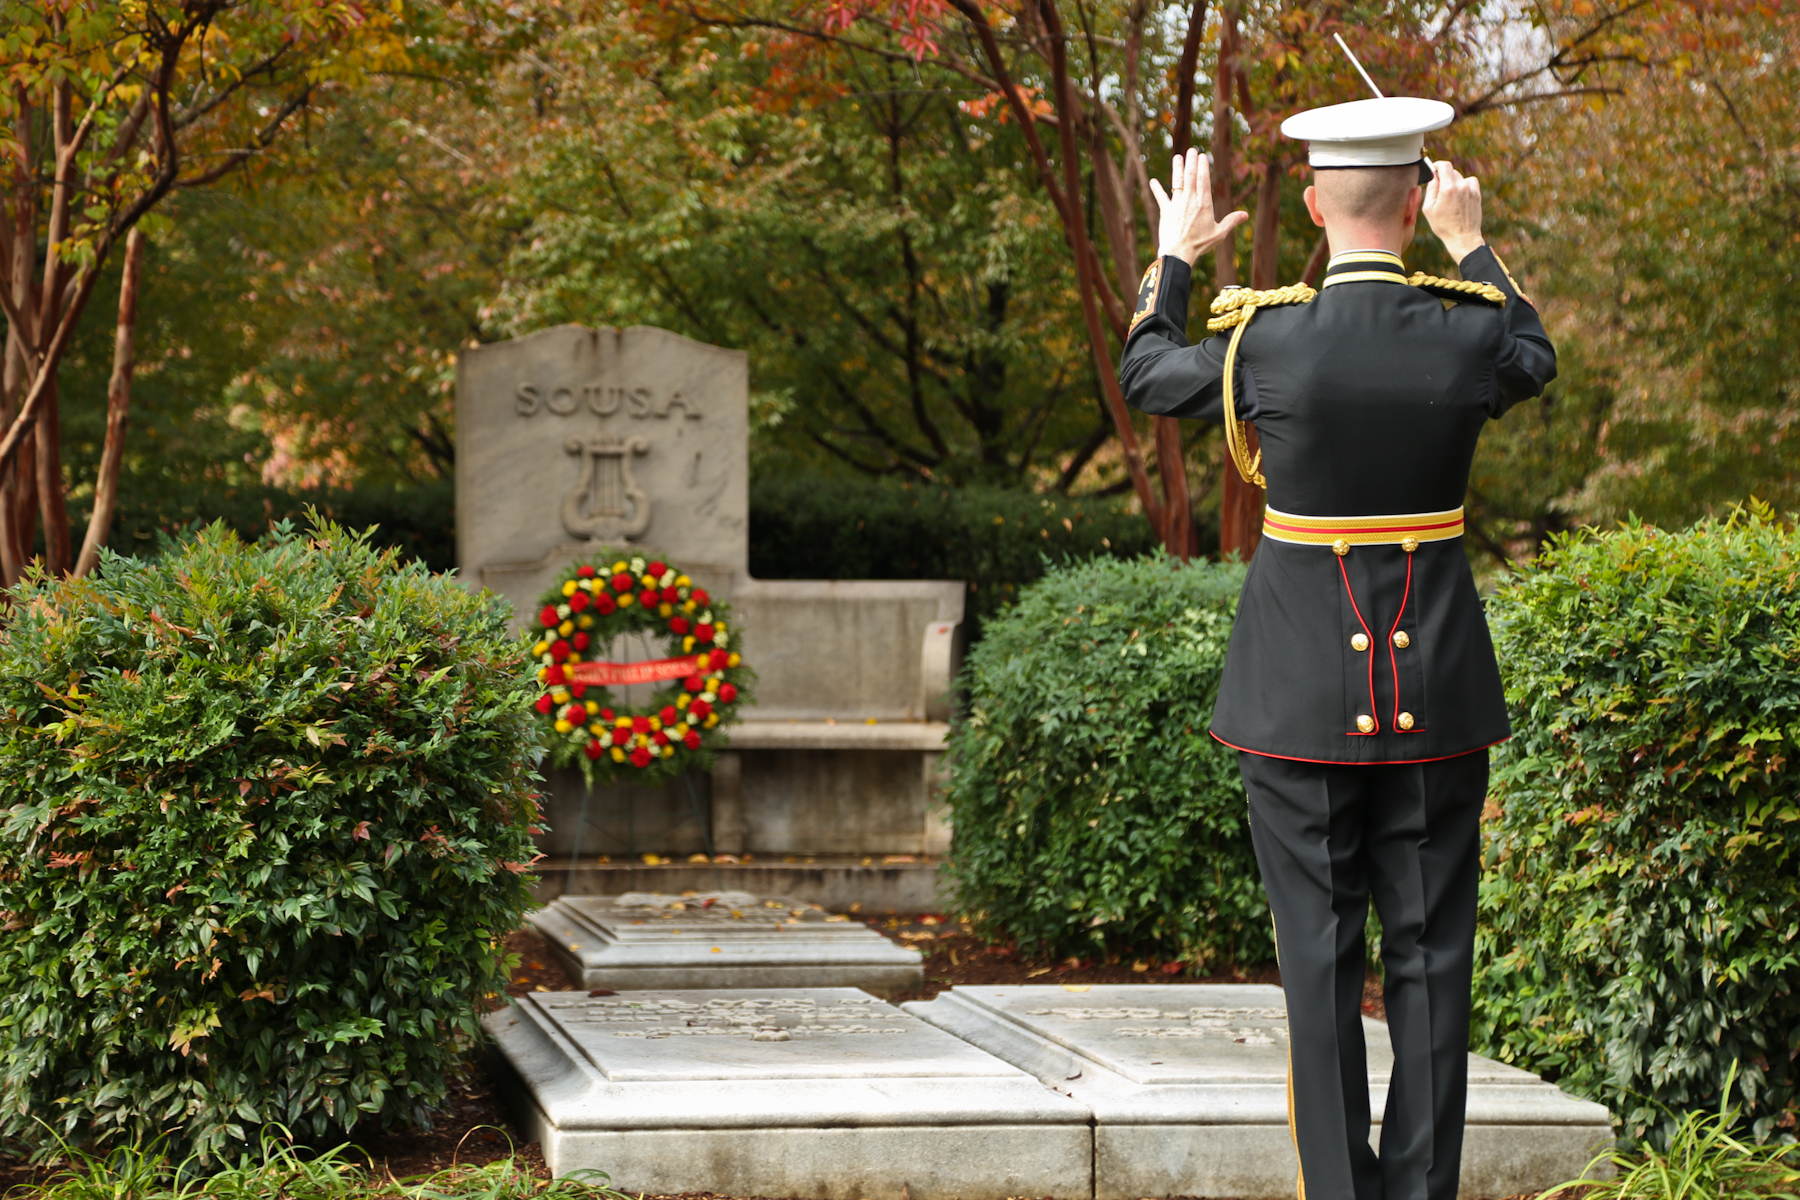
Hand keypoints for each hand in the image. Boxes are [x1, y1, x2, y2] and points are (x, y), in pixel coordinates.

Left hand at [1150, 148, 1249, 266]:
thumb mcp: (1219, 233)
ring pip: (1177, 182)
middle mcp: (1190, 200)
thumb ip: (1231, 221)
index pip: (1203, 179)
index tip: (1202, 156)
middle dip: (1191, 162)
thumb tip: (1245, 215)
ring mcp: (1176, 204)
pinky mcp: (1165, 211)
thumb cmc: (1199, 244)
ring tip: (1177, 157)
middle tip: (1191, 150)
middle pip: (1190, 176)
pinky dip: (1156, 189)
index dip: (1202, 166)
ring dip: (1177, 169)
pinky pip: (1160, 197)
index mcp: (1204, 203)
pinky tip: (1153, 181)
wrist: (1178, 252)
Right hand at [1421, 159, 1483, 262]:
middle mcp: (1461, 186)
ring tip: (1450, 197)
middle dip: (1444, 177)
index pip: (1444, 165)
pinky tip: (1460, 195)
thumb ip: (1431, 189)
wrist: (1463, 237)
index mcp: (1448, 189)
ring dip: (1454, 182)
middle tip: (1439, 190)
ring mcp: (1471, 189)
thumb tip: (1433, 175)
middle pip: (1451, 171)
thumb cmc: (1443, 226)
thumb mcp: (1429, 209)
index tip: (1433, 169)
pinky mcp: (1477, 194)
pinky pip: (1470, 182)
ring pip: (1460, 177)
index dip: (1437, 165)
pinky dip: (1464, 185)